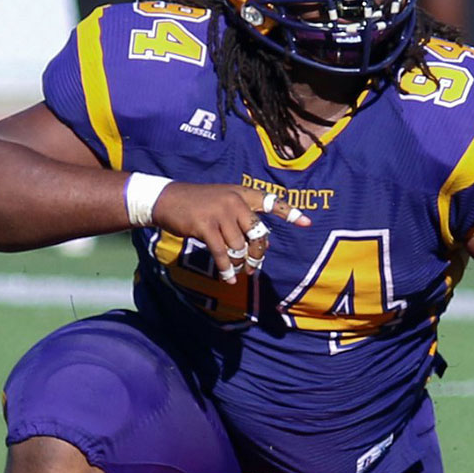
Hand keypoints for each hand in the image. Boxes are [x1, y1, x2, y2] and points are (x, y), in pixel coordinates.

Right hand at [151, 184, 312, 283]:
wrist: (166, 199)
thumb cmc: (196, 203)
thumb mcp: (222, 200)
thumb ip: (240, 216)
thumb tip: (256, 245)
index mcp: (241, 193)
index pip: (270, 201)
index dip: (289, 212)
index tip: (307, 223)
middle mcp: (234, 201)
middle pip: (258, 234)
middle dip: (257, 254)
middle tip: (253, 267)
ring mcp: (220, 213)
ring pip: (240, 247)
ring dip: (238, 263)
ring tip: (235, 271)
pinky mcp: (206, 226)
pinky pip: (223, 254)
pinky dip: (226, 269)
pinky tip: (228, 278)